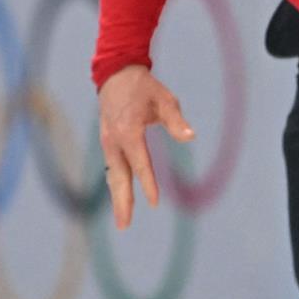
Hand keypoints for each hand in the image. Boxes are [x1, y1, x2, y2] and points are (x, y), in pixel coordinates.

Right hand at [97, 65, 196, 229]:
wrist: (115, 74)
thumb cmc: (143, 87)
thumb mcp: (164, 100)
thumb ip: (176, 120)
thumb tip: (190, 136)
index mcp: (128, 132)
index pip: (140, 163)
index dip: (148, 183)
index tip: (154, 202)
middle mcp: (114, 141)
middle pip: (119, 177)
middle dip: (122, 202)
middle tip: (124, 225)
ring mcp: (108, 142)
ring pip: (113, 176)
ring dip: (117, 199)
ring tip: (122, 221)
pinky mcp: (108, 142)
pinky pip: (112, 168)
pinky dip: (116, 185)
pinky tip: (121, 198)